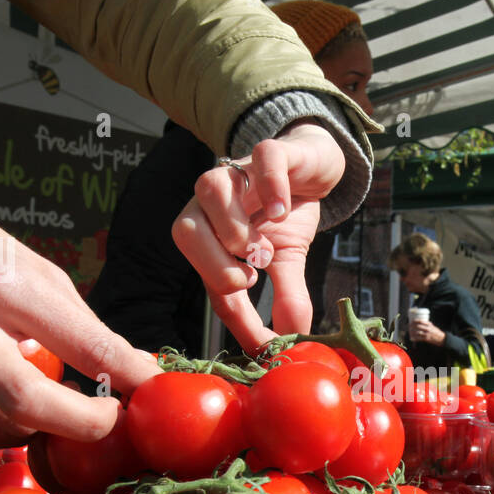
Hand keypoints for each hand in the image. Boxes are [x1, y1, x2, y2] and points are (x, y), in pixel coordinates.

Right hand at [0, 195, 160, 447]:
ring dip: (44, 422)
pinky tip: (8, 396)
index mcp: (1, 284)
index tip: (149, 389)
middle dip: (83, 423)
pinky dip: (6, 426)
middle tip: (110, 419)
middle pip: (30, 403)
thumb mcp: (34, 266)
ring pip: (6, 426)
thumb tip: (133, 369)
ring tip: (50, 391)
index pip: (80, 343)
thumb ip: (82, 322)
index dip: (125, 374)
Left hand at [172, 120, 345, 352]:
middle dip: (212, 265)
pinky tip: (282, 211)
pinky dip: (271, 187)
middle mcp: (214, 204)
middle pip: (183, 230)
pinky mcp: (271, 151)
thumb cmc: (285, 211)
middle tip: (249, 281)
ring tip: (266, 249)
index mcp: (211, 234)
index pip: (208, 278)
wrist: (310, 163)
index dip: (234, 313)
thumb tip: (296, 338)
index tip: (264, 342)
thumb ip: (287, 297)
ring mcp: (240, 174)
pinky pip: (262, 158)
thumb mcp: (287, 260)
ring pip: (210, 189)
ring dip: (235, 229)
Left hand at [409, 320, 445, 345]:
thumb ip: (427, 324)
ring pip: (417, 332)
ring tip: (409, 331)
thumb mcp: (432, 326)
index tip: (411, 321)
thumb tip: (419, 322)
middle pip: (417, 326)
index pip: (420, 321)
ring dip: (412, 332)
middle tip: (409, 326)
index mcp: (429, 324)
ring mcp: (427, 334)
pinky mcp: (426, 339)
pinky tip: (412, 338)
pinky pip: (419, 338)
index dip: (415, 321)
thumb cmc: (436, 332)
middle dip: (412, 326)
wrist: (441, 338)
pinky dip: (415, 338)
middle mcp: (428, 328)